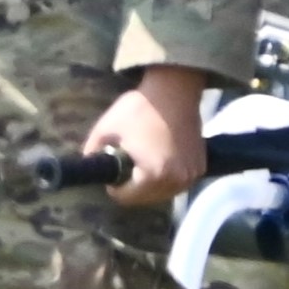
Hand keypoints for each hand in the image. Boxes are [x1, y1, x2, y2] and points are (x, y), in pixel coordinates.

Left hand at [83, 66, 208, 208]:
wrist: (175, 90)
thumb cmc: (140, 108)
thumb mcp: (105, 129)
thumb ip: (91, 153)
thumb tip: (89, 167)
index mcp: (152, 175)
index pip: (126, 197)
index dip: (115, 184)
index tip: (116, 165)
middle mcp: (175, 180)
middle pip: (145, 198)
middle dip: (134, 185)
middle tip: (129, 162)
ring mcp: (190, 175)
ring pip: (163, 193)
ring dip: (152, 184)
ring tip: (146, 160)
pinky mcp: (200, 167)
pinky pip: (178, 183)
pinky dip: (169, 177)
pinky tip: (162, 158)